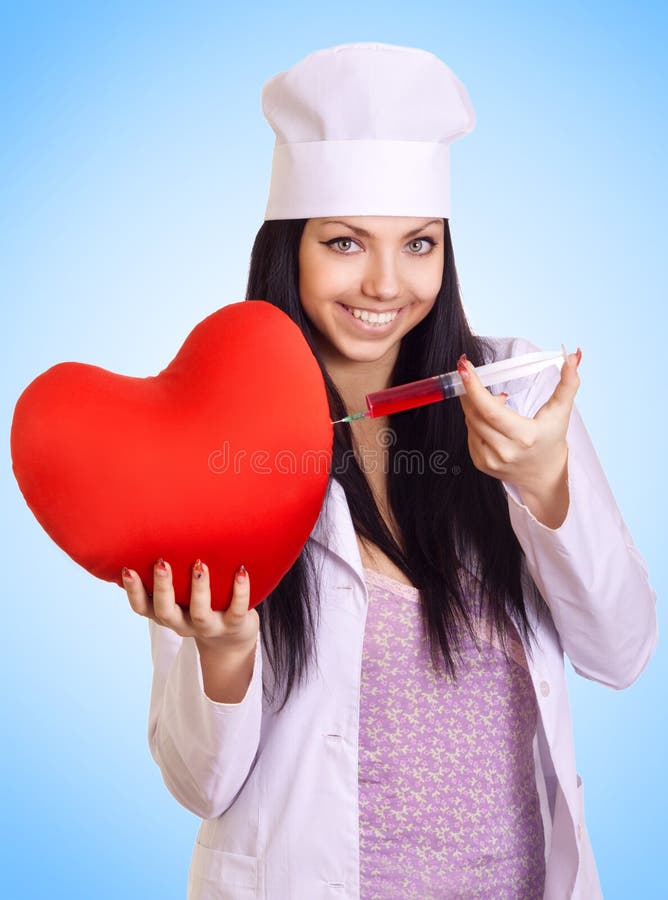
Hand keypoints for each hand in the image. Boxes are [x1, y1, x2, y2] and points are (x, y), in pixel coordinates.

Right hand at [122, 559, 259, 655]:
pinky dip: (240, 591)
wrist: (232, 639)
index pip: (142, 608)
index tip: (127, 569)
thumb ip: (171, 575)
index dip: (133, 591)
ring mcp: (209, 627)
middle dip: (162, 587)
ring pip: (200, 613)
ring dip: (199, 588)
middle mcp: (184, 624)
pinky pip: (237, 610)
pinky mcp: (234, 625)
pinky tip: (241, 571)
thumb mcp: (182, 595)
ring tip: (199, 564)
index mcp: (167, 614)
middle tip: (161, 563)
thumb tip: (155, 533)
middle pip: (166, 611)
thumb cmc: (201, 605)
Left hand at [457, 348, 581, 497]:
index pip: (491, 411)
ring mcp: (490, 460)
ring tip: (496, 401)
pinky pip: (469, 434)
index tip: (464, 369)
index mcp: (525, 436)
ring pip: (470, 422)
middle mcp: (505, 451)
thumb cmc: (551, 438)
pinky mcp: (481, 464)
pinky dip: (476, 420)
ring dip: (475, 405)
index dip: (474, 389)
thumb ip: (568, 383)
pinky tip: (491, 419)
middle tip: (471, 373)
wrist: (544, 474)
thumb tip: (572, 356)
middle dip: (470, 390)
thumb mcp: (561, 411)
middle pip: (475, 414)